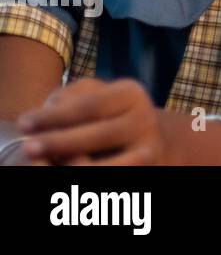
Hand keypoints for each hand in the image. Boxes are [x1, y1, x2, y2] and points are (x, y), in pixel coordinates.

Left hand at [16, 78, 170, 165]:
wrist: (145, 139)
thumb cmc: (104, 115)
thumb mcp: (93, 96)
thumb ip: (71, 98)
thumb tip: (46, 115)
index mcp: (131, 94)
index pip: (89, 105)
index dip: (54, 115)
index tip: (23, 123)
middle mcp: (145, 120)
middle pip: (98, 134)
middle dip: (59, 142)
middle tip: (28, 148)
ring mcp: (148, 149)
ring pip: (107, 161)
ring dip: (71, 164)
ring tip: (43, 162)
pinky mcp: (146, 171)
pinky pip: (112, 175)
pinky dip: (88, 172)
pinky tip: (65, 169)